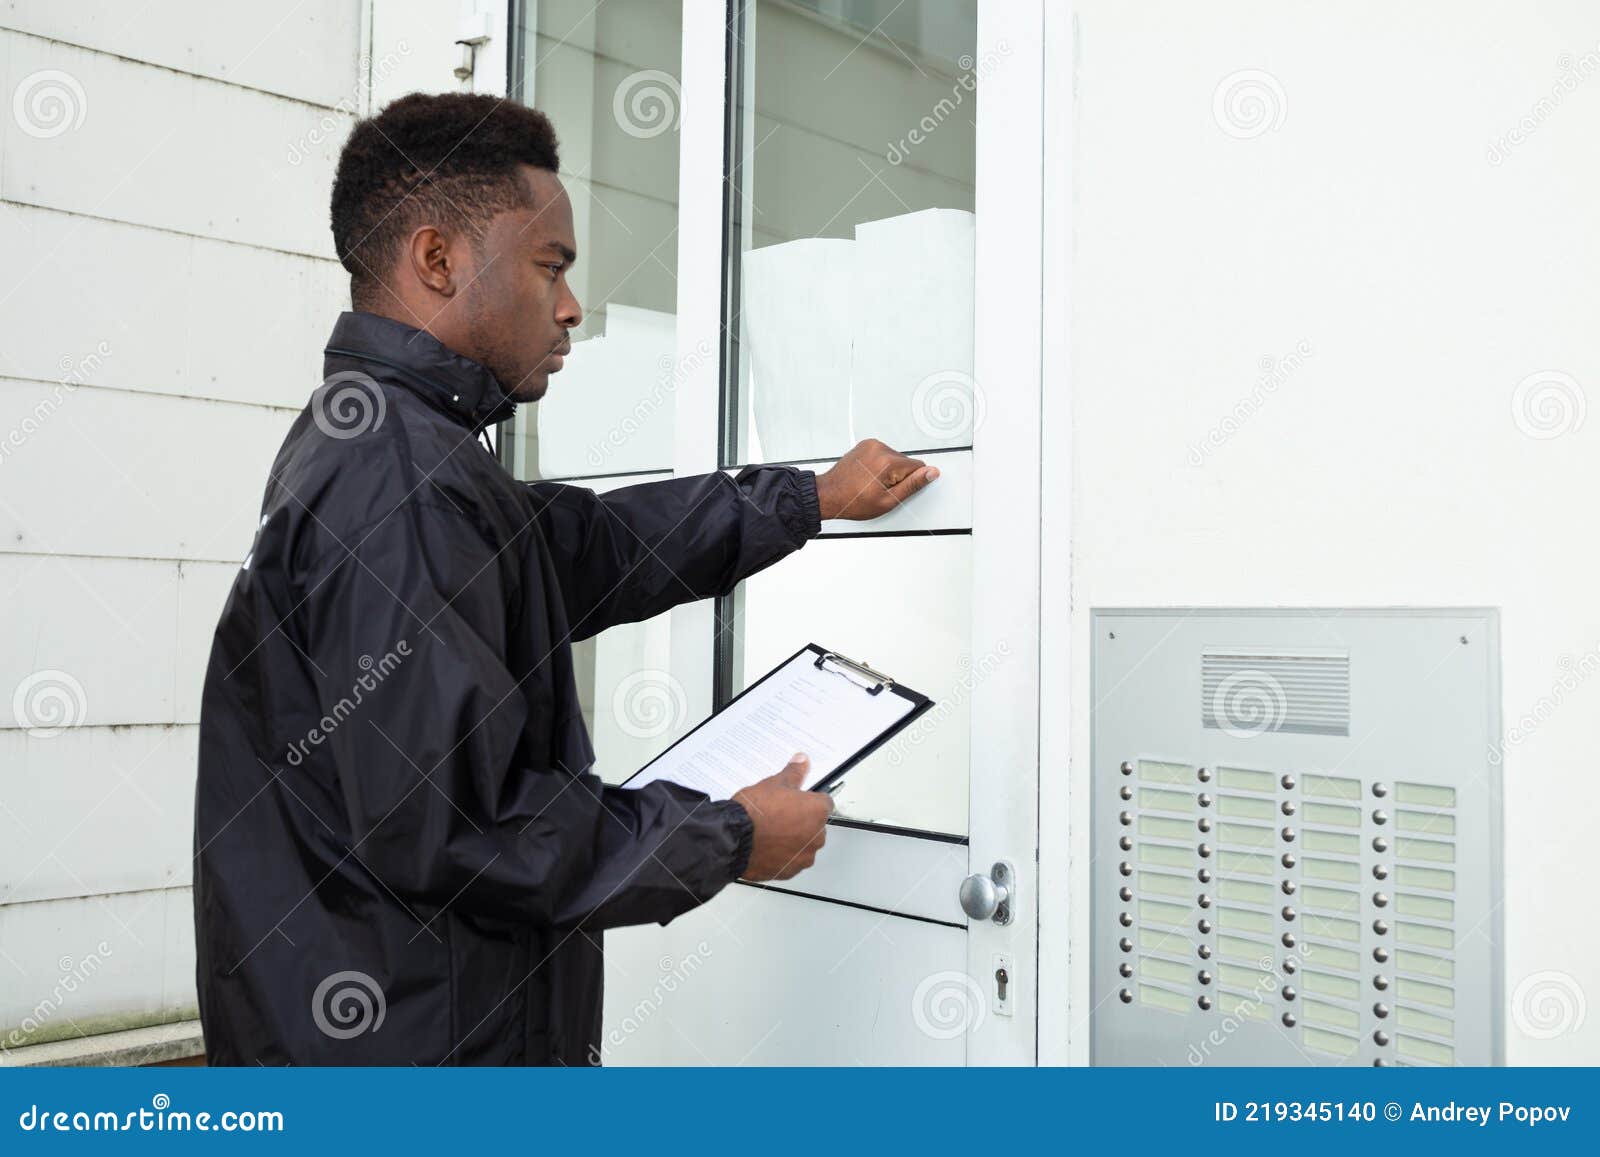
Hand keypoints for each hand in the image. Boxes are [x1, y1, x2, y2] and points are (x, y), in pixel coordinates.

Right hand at [731, 753, 832, 880]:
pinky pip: (790, 861)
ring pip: (803, 845)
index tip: (796, 800)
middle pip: (815, 825)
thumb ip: (794, 773)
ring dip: (793, 839)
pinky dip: (782, 855)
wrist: (733, 839)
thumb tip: (802, 761)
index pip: (824, 803)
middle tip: (780, 814)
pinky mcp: (789, 871)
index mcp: (817, 812)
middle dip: (801, 820)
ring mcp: (803, 856)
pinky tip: (767, 845)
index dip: (808, 800)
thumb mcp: (774, 784)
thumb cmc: (754, 813)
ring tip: (771, 831)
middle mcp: (816, 836)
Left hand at [814, 438, 939, 521]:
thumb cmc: (852, 501)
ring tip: (871, 483)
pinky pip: (883, 454)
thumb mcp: (888, 500)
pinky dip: (880, 465)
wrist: (829, 495)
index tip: (894, 489)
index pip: (918, 466)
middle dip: (898, 477)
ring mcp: (871, 445)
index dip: (909, 483)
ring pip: (895, 459)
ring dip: (889, 471)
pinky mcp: (865, 445)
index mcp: (887, 461)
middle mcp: (879, 448)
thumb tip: (931, 473)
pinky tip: (868, 476)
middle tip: (880, 489)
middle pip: (906, 462)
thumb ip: (913, 485)